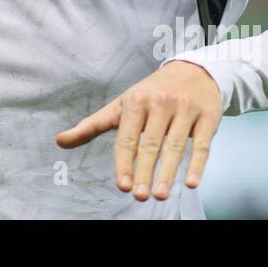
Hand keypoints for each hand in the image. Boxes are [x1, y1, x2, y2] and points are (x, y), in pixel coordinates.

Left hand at [55, 60, 221, 200]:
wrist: (193, 70)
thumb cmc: (151, 93)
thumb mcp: (121, 105)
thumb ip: (92, 125)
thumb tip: (59, 141)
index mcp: (136, 102)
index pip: (127, 137)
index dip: (124, 162)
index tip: (122, 185)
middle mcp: (160, 103)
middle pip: (151, 143)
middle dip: (144, 170)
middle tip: (139, 196)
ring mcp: (185, 109)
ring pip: (176, 145)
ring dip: (168, 172)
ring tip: (160, 194)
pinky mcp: (208, 116)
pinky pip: (203, 144)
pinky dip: (198, 164)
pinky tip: (191, 182)